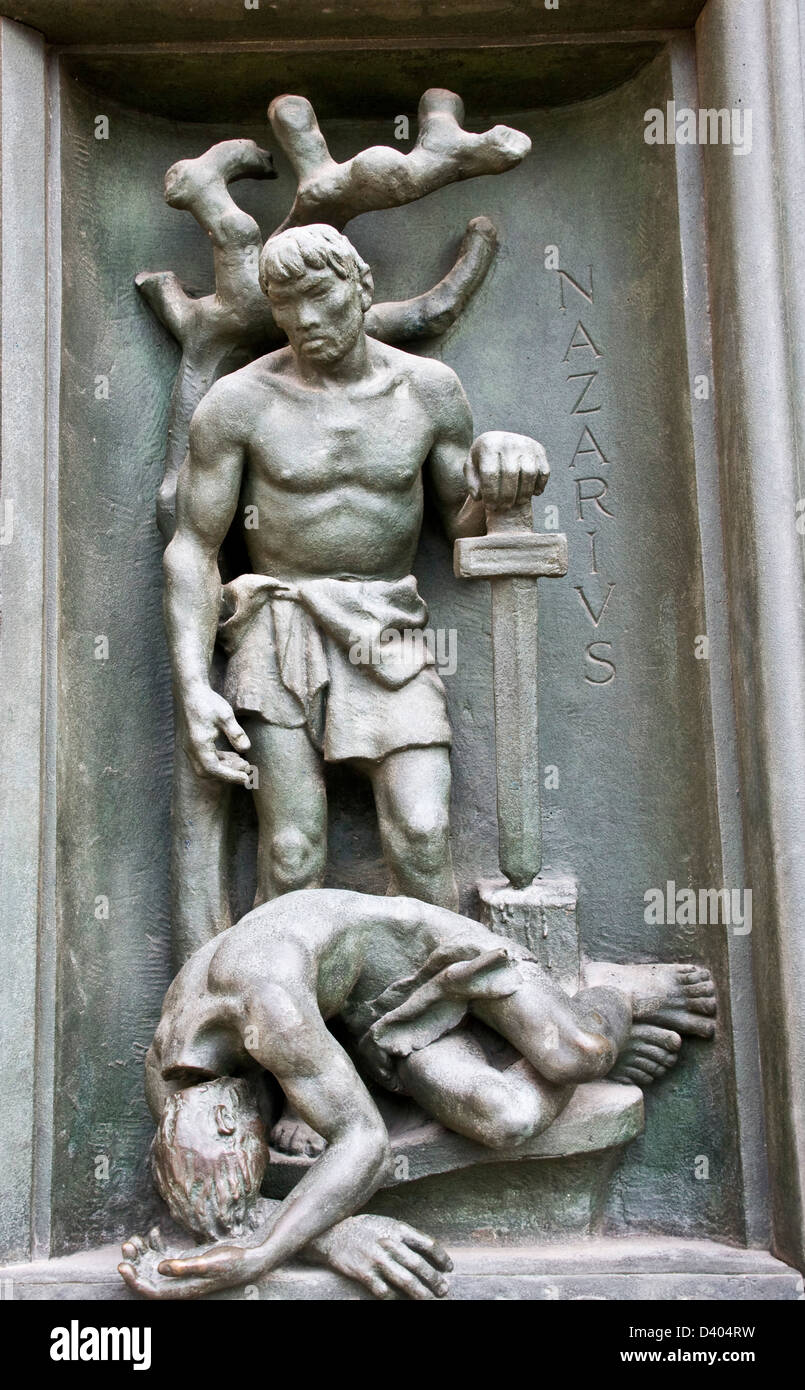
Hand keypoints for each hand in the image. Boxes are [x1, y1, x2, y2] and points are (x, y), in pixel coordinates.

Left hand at [119, 1228, 255, 1299]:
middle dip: (134, 1264)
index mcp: (182, 1289)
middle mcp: (179, 1283)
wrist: (250, 1257)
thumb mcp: (208, 1263)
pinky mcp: (185, 1261)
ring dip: (142, 1254)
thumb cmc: (231, 1262)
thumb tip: (160, 1268)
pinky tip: (154, 1231)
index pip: (150, 1291)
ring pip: (153, 1266)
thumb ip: (184, 1267)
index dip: (134, 1281)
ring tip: (134, 1238)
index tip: (122, 1266)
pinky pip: (164, 1255)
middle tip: (126, 1246)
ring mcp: (181, 1272)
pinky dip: (156, 1245)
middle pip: (148, 1278)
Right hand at [184, 686, 251, 785]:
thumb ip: (236, 733)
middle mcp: (191, 749)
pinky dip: (220, 760)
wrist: (192, 691)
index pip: (213, 768)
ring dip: (225, 767)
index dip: (230, 776)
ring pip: (206, 767)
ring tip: (244, 763)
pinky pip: (206, 758)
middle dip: (227, 774)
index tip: (245, 778)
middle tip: (247, 770)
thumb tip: (246, 749)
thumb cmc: (208, 702)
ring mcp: (190, 747)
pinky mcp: (193, 744)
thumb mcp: (226, 716)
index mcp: (198, 744)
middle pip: (208, 772)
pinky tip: (234, 756)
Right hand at [310, 1215, 451, 1299]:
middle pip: (419, 1265)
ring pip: (405, 1280)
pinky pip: (384, 1291)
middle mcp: (389, 1243)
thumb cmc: (363, 1229)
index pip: (427, 1243)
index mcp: (397, 1228)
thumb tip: (426, 1254)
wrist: (332, 1233)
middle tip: (444, 1289)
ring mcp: (376, 1259)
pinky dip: (395, 1298)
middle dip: (434, 1279)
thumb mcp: (386, 1224)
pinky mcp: (364, 1273)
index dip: (441, 1257)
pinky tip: (401, 1300)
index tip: (448, 1268)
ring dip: (421, 1292)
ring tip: (430, 1299)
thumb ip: (404, 1237)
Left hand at [465, 430, 548, 510]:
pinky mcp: (539, 450)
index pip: (491, 473)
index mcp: (489, 445)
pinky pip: (543, 471)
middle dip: (507, 496)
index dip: (491, 493)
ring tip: (517, 503)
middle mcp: (509, 441)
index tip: (490, 507)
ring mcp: (527, 444)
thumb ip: (472, 483)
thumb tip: (479, 497)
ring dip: (524, 493)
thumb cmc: (483, 460)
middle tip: (503, 508)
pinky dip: (540, 485)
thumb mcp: (471, 468)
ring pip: (529, 473)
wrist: (499, 442)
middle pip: (511, 474)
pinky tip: (533, 494)